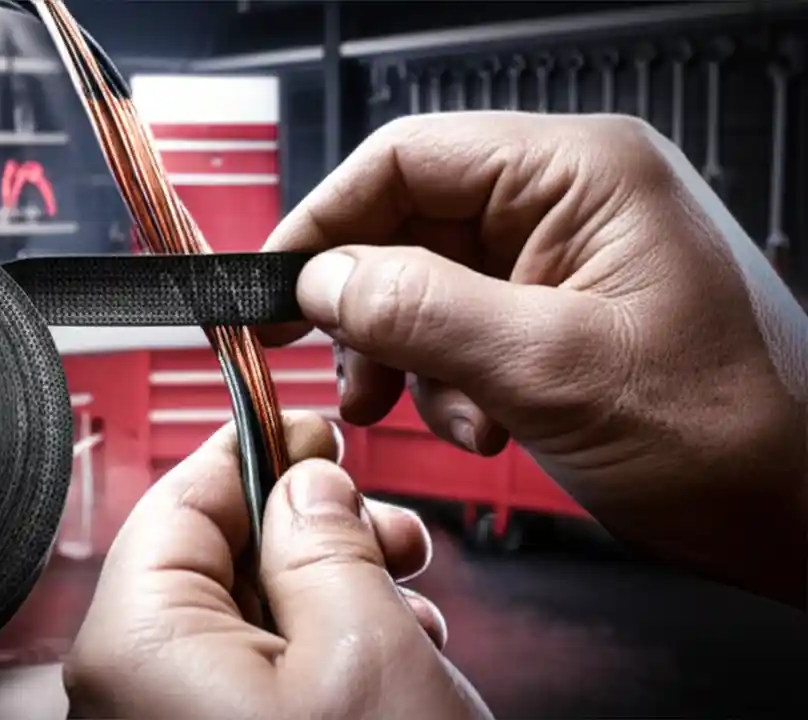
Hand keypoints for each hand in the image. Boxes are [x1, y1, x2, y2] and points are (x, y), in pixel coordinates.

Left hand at [64, 412, 490, 719]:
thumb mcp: (362, 644)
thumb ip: (325, 538)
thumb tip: (307, 480)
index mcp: (140, 647)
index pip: (177, 500)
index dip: (250, 449)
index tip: (304, 420)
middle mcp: (139, 693)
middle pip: (215, 557)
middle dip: (308, 526)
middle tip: (379, 518)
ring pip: (249, 616)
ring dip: (332, 589)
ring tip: (406, 592)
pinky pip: (260, 677)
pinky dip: (327, 649)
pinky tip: (391, 650)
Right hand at [263, 112, 807, 606]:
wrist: (807, 511)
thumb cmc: (728, 433)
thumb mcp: (550, 370)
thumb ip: (422, 311)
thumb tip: (322, 278)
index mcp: (580, 174)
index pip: (409, 158)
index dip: (328, 220)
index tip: (275, 286)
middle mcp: (571, 202)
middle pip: (413, 223)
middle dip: (368, 305)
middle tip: (336, 367)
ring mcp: (569, 259)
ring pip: (430, 284)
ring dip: (407, 355)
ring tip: (412, 413)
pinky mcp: (566, 313)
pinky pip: (467, 328)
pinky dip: (448, 381)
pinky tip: (479, 426)